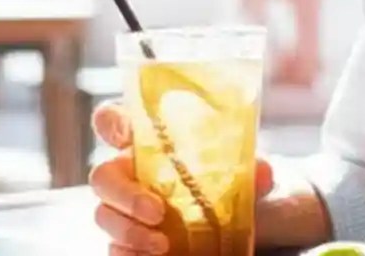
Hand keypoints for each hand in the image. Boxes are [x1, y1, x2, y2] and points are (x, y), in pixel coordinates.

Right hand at [88, 100, 274, 255]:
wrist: (250, 226)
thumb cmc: (235, 186)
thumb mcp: (247, 175)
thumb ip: (251, 169)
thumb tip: (262, 172)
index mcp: (149, 144)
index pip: (112, 121)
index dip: (111, 123)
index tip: (125, 135)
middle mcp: (131, 174)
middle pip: (102, 176)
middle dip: (124, 194)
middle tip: (157, 211)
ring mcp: (126, 210)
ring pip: (104, 215)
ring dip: (128, 231)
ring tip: (163, 244)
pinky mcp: (131, 242)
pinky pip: (115, 248)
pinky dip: (128, 254)